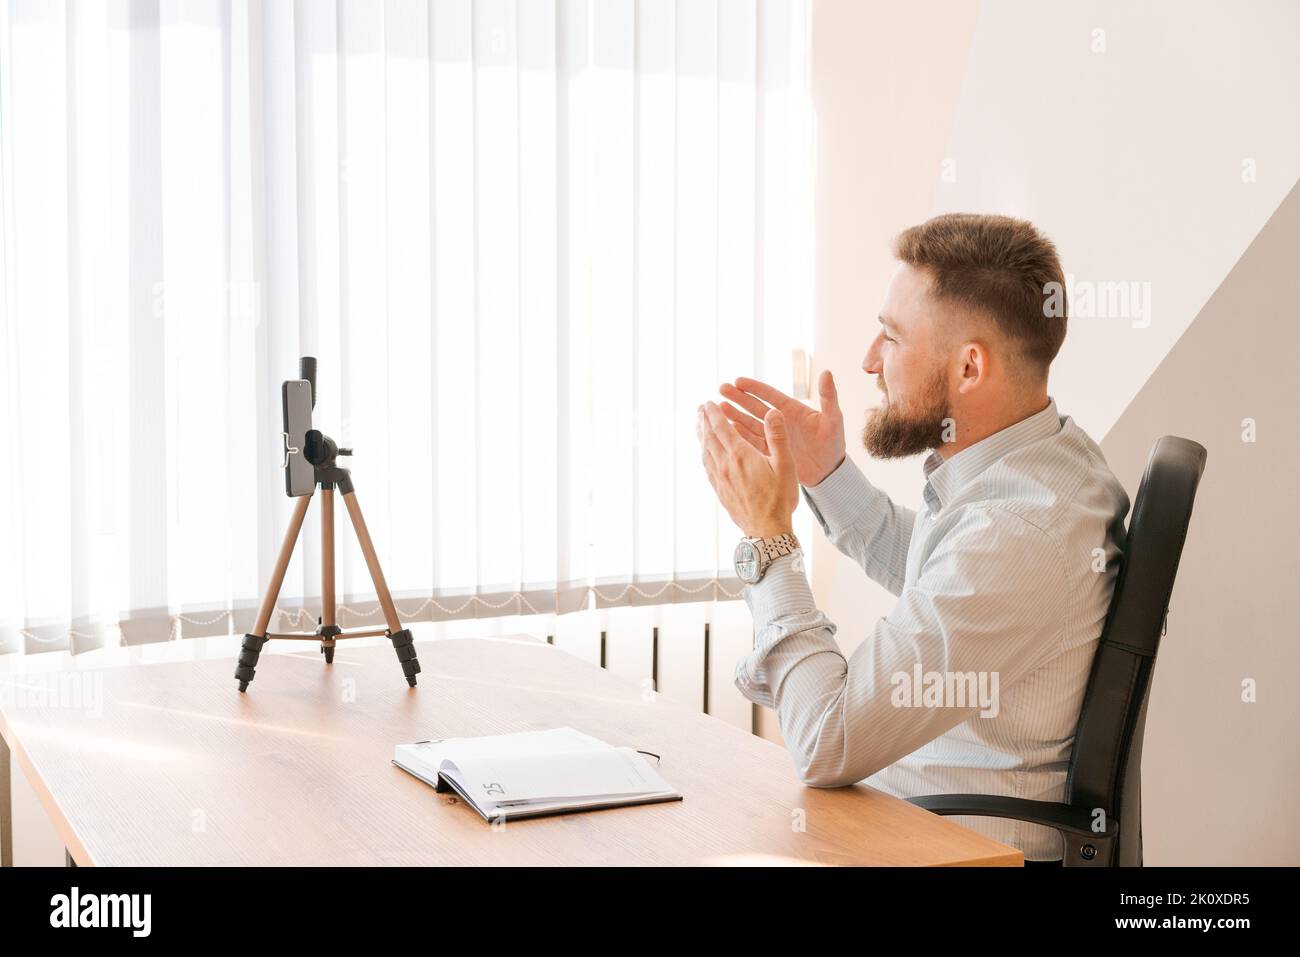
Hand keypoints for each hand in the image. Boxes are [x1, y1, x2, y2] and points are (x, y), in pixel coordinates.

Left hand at [696, 401, 797, 539]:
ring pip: (705, 452)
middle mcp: (725, 466)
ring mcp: (720, 479)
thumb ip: (777, 437)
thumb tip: (772, 412)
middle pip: (709, 438)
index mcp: (740, 456)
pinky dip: (703, 453)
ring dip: (701, 436)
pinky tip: (705, 452)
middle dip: (704, 421)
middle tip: (700, 409)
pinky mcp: (719, 491)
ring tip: (699, 425)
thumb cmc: (779, 499)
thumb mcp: (785, 465)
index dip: (713, 413)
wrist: (767, 531)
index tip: (708, 402)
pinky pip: (707, 467)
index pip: (722, 428)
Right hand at [718, 370, 846, 486]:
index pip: (769, 395)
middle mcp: (779, 421)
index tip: (738, 381)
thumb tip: (827, 372)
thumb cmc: (834, 443)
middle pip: (754, 406)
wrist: (829, 472)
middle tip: (721, 389)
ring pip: (750, 423)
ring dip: (735, 415)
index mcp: (792, 409)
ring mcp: (773, 436)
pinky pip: (752, 442)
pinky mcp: (770, 451)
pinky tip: (728, 429)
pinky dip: (740, 436)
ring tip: (720, 408)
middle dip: (738, 398)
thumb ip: (828, 396)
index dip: (754, 388)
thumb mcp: (833, 418)